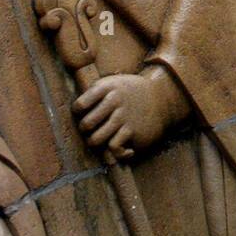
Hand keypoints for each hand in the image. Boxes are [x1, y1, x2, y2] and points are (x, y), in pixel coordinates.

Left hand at [72, 66, 186, 160]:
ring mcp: (123, 117)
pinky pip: (114, 148)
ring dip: (94, 142)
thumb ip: (94, 92)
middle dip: (84, 130)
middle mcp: (114, 101)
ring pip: (97, 139)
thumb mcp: (113, 82)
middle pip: (86, 124)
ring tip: (97, 139)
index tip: (83, 113)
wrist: (161, 96)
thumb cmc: (129, 92)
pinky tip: (121, 148)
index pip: (80, 105)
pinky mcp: (133, 131)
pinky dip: (115, 152)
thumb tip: (75, 110)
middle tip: (89, 129)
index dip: (78, 112)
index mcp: (106, 87)